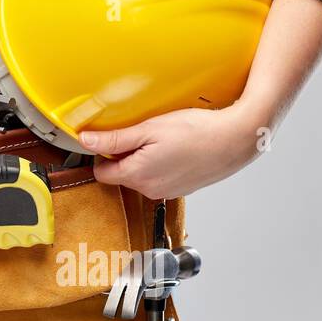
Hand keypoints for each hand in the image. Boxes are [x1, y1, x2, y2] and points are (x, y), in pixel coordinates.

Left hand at [80, 105, 265, 198]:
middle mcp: (150, 190)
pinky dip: (159, 164)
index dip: (103, 153)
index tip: (112, 138)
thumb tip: (86, 141)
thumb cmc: (197, 132)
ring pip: (140, 176)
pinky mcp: (180, 188)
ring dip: (142, 159)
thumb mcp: (149, 129)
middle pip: (120, 174)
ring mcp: (167, 191)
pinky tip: (173, 149)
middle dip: (124, 155)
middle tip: (142, 134)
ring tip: (161, 140)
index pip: (101, 173)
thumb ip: (114, 138)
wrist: (235, 140)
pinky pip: (158, 177)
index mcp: (138, 176)